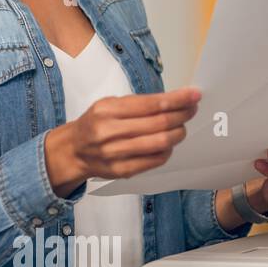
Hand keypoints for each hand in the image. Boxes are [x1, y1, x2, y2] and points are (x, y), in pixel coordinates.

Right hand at [46, 87, 200, 195]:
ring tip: (181, 127)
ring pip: (160, 142)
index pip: (151, 104)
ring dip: (178, 133)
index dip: (177, 99)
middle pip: (159, 123)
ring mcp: (115, 153)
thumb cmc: (94, 124)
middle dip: (182, 115)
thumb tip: (174, 100)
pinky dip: (167, 150)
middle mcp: (109, 131)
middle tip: (192, 109)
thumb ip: (137, 104)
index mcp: (106, 110)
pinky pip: (155, 160)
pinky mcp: (122, 170)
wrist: (73, 151)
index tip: (194, 95)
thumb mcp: (107, 105)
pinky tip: (168, 143)